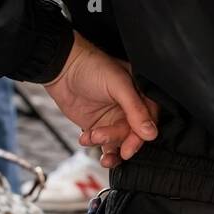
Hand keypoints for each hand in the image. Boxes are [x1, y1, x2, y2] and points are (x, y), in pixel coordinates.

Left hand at [45, 33, 158, 169]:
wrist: (62, 68)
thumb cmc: (92, 67)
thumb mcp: (118, 84)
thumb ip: (135, 109)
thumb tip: (151, 133)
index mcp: (141, 95)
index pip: (149, 121)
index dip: (140, 136)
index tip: (130, 147)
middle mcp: (130, 109)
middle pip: (133, 134)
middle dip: (120, 140)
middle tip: (104, 140)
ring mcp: (114, 119)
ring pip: (119, 142)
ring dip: (107, 145)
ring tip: (92, 137)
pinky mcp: (99, 126)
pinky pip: (103, 144)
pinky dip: (96, 146)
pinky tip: (85, 138)